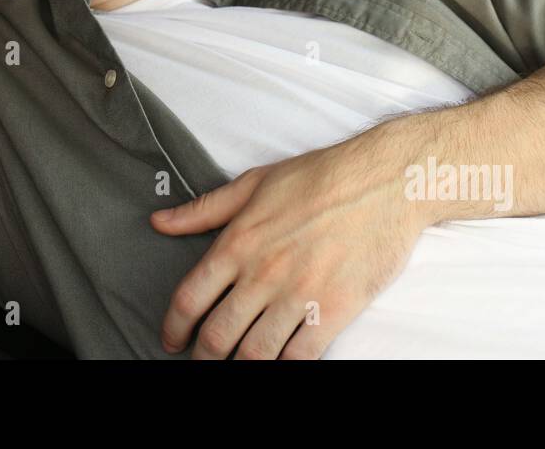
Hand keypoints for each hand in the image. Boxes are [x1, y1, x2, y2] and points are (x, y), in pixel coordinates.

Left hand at [150, 135, 429, 358]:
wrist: (384, 181)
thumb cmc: (319, 177)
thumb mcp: (253, 183)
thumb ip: (203, 209)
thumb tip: (160, 221)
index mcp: (237, 242)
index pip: (189, 298)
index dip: (173, 327)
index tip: (171, 339)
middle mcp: (261, 274)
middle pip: (217, 335)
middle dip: (203, 357)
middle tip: (201, 361)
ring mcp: (297, 295)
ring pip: (254, 354)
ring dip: (240, 367)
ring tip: (237, 366)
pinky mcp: (333, 310)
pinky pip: (299, 356)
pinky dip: (284, 366)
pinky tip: (279, 362)